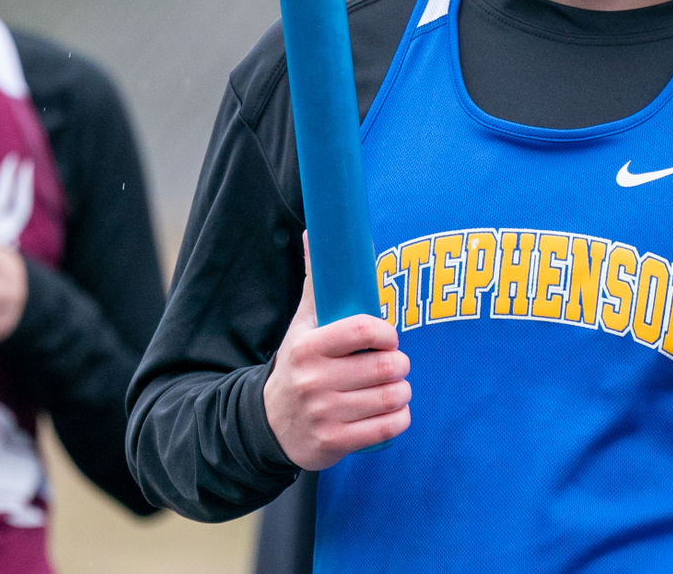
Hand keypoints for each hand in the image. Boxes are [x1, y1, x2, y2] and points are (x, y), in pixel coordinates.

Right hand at [264, 233, 411, 469]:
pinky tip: (392, 411)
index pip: (364, 330)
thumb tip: (314, 231)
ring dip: (402, 391)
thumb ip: (316, 282)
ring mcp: (324, 414)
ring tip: (393, 386)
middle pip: (386, 366)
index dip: (387, 333)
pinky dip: (400, 418)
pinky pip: (389, 428)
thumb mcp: (303, 323)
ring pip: (392, 397)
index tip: (388, 337)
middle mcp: (314, 381)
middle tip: (394, 364)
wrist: (270, 424)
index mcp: (309, 346)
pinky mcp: (334, 443)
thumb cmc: (299, 364)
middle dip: (399, 364)